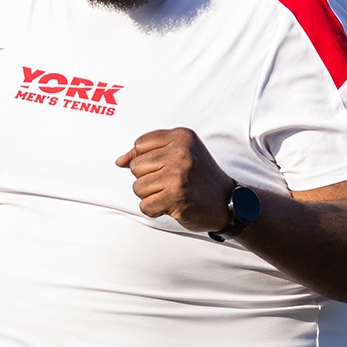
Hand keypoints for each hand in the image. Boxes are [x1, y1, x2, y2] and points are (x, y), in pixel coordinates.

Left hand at [115, 128, 233, 232]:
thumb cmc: (200, 178)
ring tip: (172, 193)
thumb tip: (119, 160)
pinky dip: (155, 210)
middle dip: (148, 179)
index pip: (139, 144)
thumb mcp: (178, 155)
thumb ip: (148, 153)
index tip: (166, 167)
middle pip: (135, 166)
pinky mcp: (175, 195)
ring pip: (138, 187)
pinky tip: (172, 205)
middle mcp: (181, 152)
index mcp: (182, 136)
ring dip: (152, 196)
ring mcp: (178, 174)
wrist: (227, 203)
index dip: (147, 161)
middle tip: (172, 183)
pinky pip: (145, 205)